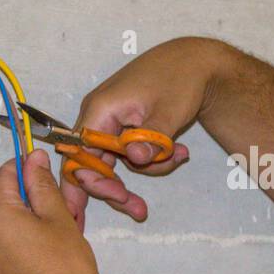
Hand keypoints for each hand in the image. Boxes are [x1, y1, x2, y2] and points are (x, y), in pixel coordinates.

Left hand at [0, 149, 109, 273]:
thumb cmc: (68, 271)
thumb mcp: (60, 219)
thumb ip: (42, 185)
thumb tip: (33, 159)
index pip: (2, 177)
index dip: (24, 167)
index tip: (46, 166)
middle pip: (2, 203)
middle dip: (30, 197)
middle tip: (64, 204)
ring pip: (5, 228)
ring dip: (29, 221)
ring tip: (62, 231)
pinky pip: (5, 250)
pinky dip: (24, 242)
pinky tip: (51, 252)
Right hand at [62, 37, 220, 228]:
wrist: (195, 62)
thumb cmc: (179, 80)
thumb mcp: (169, 111)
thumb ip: (151, 139)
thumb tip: (134, 160)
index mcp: (100, 109)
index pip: (78, 155)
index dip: (90, 183)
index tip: (117, 199)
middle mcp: (97, 117)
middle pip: (91, 165)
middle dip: (116, 190)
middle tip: (140, 211)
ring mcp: (109, 122)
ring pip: (114, 162)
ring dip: (147, 169)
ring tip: (180, 157)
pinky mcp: (123, 127)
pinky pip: (128, 153)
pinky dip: (151, 158)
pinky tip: (178, 152)